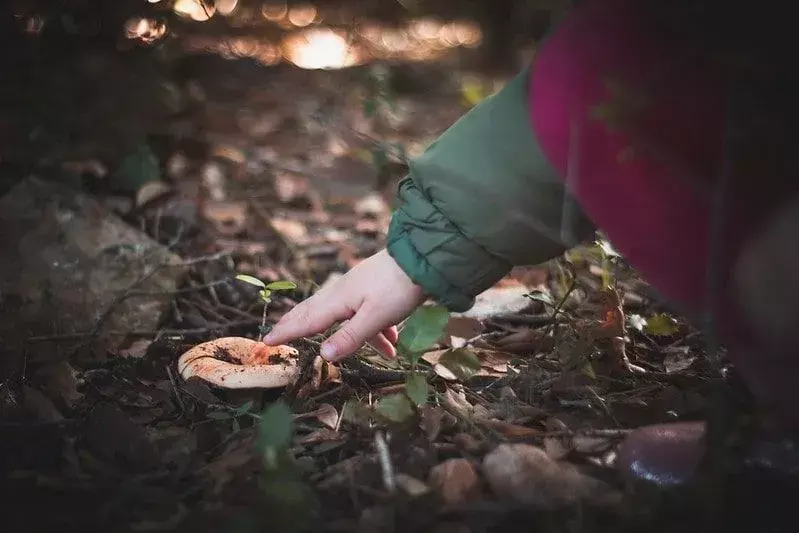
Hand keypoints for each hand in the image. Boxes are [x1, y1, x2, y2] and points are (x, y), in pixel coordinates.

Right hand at [263, 249, 426, 361]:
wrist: (422, 258)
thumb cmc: (399, 288)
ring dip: (348, 337)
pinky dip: (374, 332)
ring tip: (345, 354)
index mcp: (339, 300)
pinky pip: (365, 314)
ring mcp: (358, 288)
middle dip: (298, 326)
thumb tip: (323, 355)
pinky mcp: (373, 288)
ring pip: (343, 316)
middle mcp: (343, 292)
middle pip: (315, 313)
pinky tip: (391, 344)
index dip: (287, 332)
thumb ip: (350, 337)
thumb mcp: (374, 318)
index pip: (306, 320)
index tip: (267, 341)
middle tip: (278, 335)